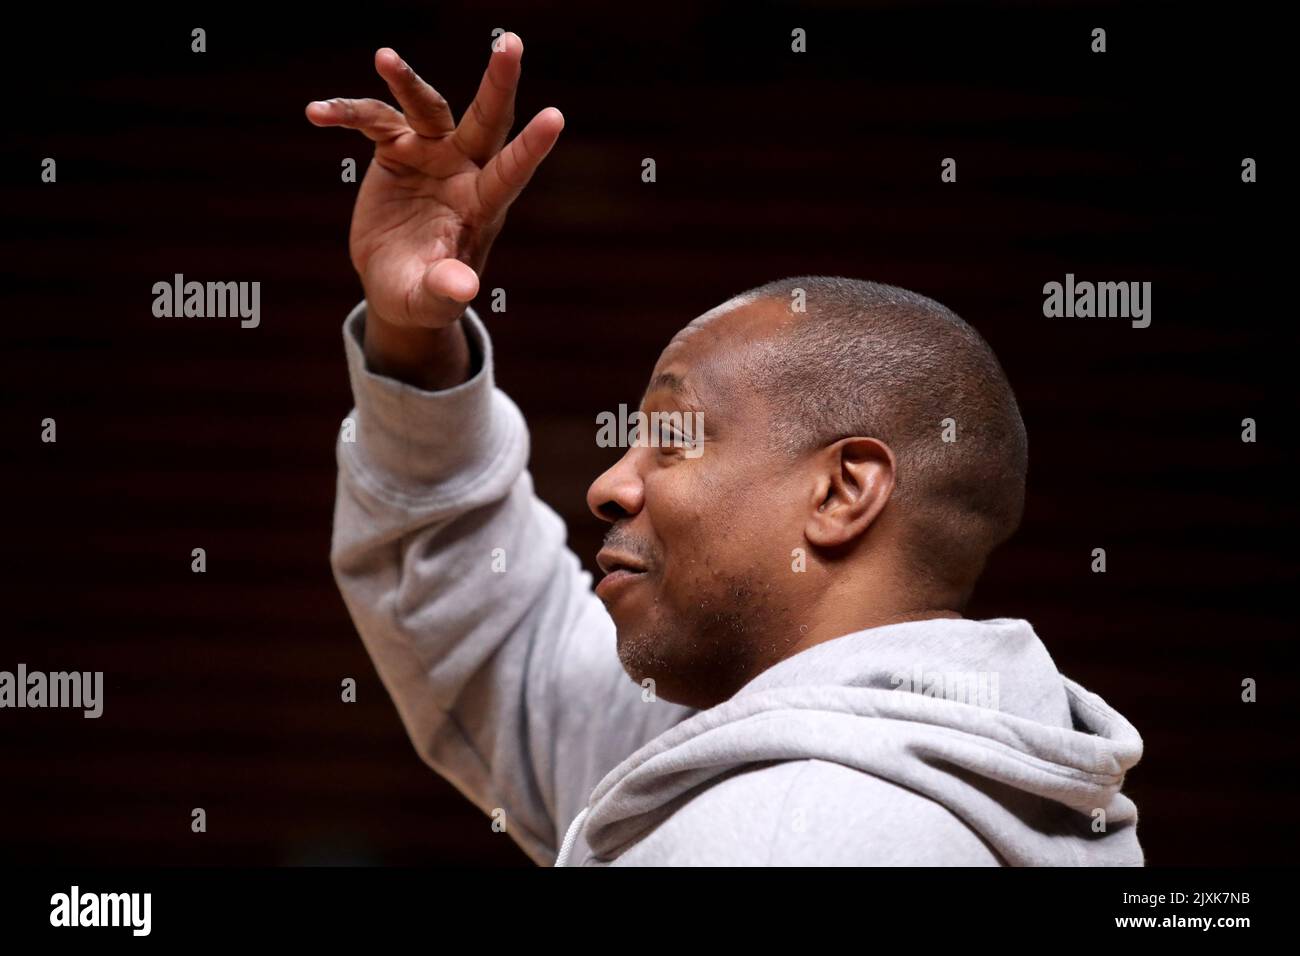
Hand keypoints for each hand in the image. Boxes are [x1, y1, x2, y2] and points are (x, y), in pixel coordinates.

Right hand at [306, 34, 563, 330]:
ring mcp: (432, 155)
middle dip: (498, 83)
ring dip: (406, 81)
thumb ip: (445, 291)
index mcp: (482, 207)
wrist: (397, 284)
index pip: (509, 173)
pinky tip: (318, 112)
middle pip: (486, 121)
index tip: (555, 117)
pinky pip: (374, 119)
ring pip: (427, 106)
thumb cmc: (423, 296)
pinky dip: (347, 113)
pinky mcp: (397, 149)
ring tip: (383, 57)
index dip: (530, 148)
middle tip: (512, 44)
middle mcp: (463, 171)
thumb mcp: (430, 300)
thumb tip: (462, 288)